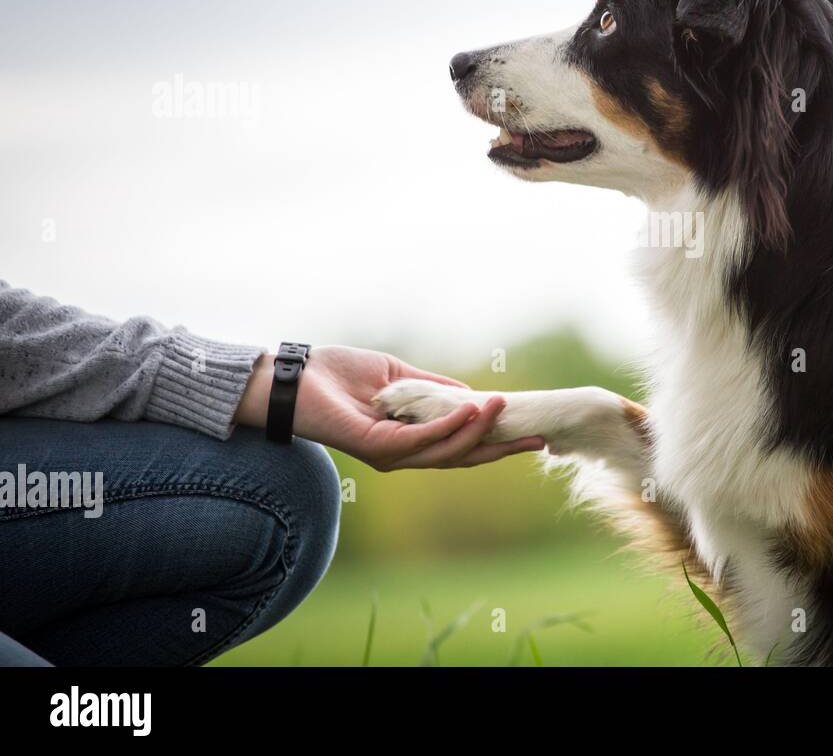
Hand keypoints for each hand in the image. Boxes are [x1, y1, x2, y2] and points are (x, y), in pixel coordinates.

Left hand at [234, 345, 543, 469]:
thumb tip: (474, 395)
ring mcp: (390, 454)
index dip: (496, 442)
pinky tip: (471, 410)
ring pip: (447, 451)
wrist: (294, 377)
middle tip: (538, 437)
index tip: (532, 435)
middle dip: (501, 448)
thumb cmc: (337, 375)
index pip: (461, 446)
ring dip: (479, 429)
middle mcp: (402, 454)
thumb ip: (433, 388)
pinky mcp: (376, 446)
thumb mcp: (398, 376)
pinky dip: (450, 425)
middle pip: (462, 457)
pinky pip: (421, 440)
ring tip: (505, 407)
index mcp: (409, 440)